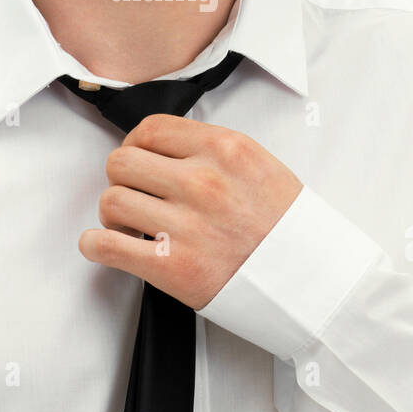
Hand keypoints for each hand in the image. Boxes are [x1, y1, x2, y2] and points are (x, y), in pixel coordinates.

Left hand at [77, 114, 303, 309]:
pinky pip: (104, 246)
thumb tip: (164, 148)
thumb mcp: (260, 167)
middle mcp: (202, 181)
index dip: (136, 144)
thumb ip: (213, 151)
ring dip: (112, 215)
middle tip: (135, 195)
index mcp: (224, 150)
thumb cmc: (290, 230)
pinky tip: (106, 245)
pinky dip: (96, 245)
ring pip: (111, 200)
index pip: (151, 129)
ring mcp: (185, 224)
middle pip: (122, 161)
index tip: (139, 159)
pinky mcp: (171, 267)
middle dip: (122, 178)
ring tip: (130, 226)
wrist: (316, 282)